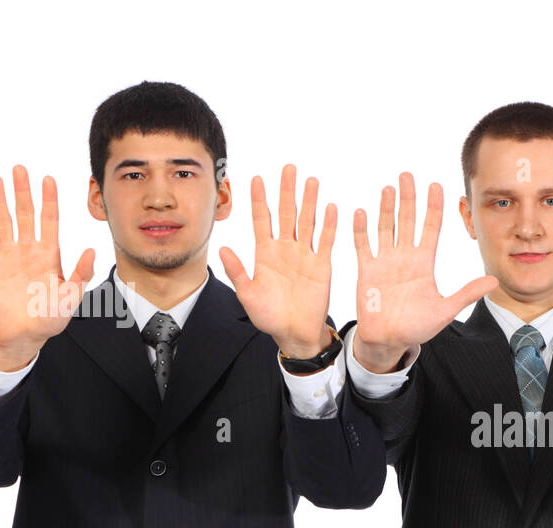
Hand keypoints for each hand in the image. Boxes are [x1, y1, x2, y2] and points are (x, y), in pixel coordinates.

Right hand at [0, 166, 95, 371]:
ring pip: (3, 222)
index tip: (48, 179)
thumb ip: (80, 274)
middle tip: (19, 169)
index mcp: (49, 255)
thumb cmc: (51, 317)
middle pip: (25, 214)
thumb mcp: (71, 296)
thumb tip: (92, 250)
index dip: (49, 200)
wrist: (24, 334)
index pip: (49, 221)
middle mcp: (28, 250)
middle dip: (23, 192)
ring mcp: (8, 256)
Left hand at [219, 165, 334, 357]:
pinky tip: (330, 207)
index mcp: (265, 253)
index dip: (259, 199)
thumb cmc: (269, 317)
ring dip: (309, 201)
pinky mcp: (321, 265)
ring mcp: (304, 255)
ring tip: (311, 180)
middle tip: (289, 168)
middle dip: (287, 190)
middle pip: (286, 213)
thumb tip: (222, 249)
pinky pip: (326, 241)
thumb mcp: (248, 295)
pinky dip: (329, 225)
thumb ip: (238, 271)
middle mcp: (285, 249)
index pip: (262, 219)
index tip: (256, 179)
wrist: (294, 333)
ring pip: (307, 221)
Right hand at [352, 172, 497, 373]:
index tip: (436, 185)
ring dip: (386, 208)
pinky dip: (361, 230)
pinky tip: (359, 212)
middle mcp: (404, 257)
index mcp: (424, 263)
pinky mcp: (367, 271)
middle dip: (408, 198)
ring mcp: (385, 262)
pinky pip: (364, 246)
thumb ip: (467, 294)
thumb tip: (495, 281)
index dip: (433, 207)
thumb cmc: (417, 327)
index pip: (430, 228)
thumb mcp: (446, 310)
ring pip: (385, 228)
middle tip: (408, 175)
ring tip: (389, 188)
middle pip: (407, 221)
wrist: (390, 341)